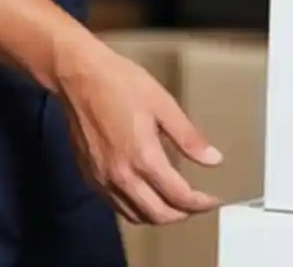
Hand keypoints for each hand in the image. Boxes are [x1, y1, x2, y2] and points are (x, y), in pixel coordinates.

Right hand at [57, 40, 222, 224]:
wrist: (78, 76)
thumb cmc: (122, 84)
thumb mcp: (163, 104)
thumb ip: (188, 137)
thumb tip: (214, 160)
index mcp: (144, 158)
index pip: (178, 196)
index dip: (200, 203)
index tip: (213, 200)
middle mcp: (122, 176)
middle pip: (157, 215)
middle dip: (182, 215)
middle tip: (197, 204)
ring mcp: (102, 179)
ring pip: (135, 216)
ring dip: (159, 216)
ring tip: (175, 204)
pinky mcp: (89, 175)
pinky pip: (116, 205)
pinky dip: (136, 209)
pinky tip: (146, 195)